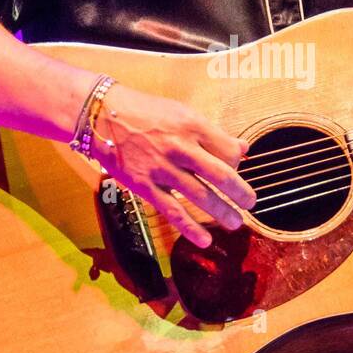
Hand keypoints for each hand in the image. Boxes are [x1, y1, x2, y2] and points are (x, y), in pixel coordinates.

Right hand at [87, 84, 256, 248]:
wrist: (102, 116)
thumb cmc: (146, 112)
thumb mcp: (182, 112)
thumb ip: (212, 132)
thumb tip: (242, 148)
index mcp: (192, 126)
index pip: (228, 151)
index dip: (238, 163)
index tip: (237, 170)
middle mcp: (180, 147)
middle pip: (221, 175)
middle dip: (240, 193)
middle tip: (251, 203)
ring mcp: (162, 168)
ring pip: (201, 196)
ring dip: (222, 213)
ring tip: (235, 222)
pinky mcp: (144, 185)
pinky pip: (172, 211)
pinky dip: (190, 228)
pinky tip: (205, 240)